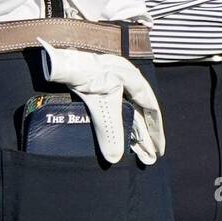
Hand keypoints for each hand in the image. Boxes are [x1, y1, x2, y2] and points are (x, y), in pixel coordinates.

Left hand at [37, 40, 165, 164]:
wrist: (62, 63)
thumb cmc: (86, 78)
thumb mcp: (101, 107)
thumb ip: (110, 132)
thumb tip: (115, 158)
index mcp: (133, 79)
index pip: (151, 108)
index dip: (156, 130)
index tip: (159, 150)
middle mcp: (127, 76)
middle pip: (141, 108)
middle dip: (145, 132)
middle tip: (148, 154)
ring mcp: (113, 76)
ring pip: (128, 106)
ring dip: (132, 126)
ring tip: (134, 147)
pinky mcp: (99, 80)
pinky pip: (116, 102)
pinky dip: (119, 118)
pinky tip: (117, 128)